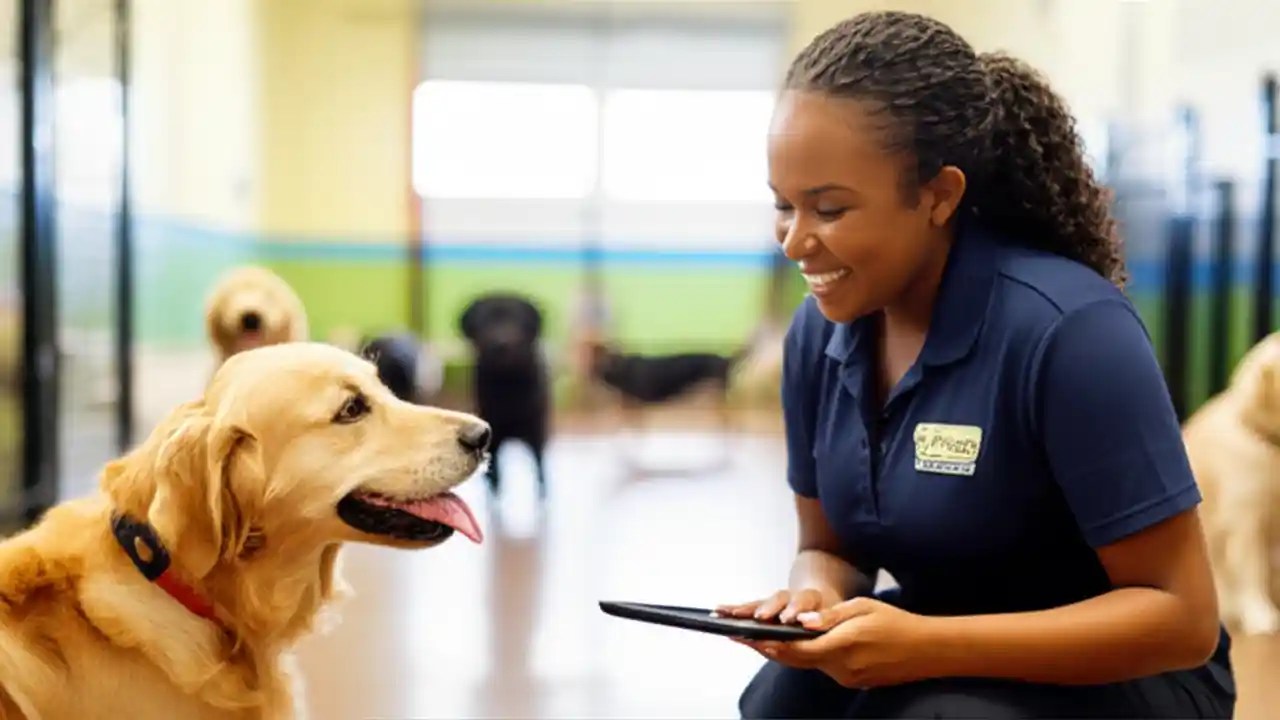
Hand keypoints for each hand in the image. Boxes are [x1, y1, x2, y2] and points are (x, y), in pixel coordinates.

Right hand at [715, 587, 842, 625]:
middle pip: (779, 598)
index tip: (793, 619)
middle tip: (761, 617)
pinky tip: (719, 610)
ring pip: (760, 603)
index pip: (806, 601)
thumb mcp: (831, 622)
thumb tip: (809, 627)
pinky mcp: (763, 607)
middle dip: (769, 608)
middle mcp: (791, 596)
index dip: (797, 610)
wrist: (818, 607)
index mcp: (813, 599)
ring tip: (729, 613)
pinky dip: (734, 609)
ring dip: (745, 608)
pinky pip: (748, 608)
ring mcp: (775, 601)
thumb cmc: (825, 621)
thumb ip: (821, 626)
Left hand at [736, 596, 938, 688]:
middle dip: (766, 648)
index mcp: (842, 646)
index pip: (796, 648)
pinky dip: (804, 657)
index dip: (768, 643)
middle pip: (794, 660)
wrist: (926, 650)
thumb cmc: (896, 622)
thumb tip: (801, 621)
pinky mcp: (851, 681)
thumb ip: (830, 616)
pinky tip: (791, 646)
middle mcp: (841, 667)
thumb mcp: (862, 608)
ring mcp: (846, 677)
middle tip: (740, 637)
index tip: (746, 635)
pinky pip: (821, 667)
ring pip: (806, 664)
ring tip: (758, 639)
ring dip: (784, 653)